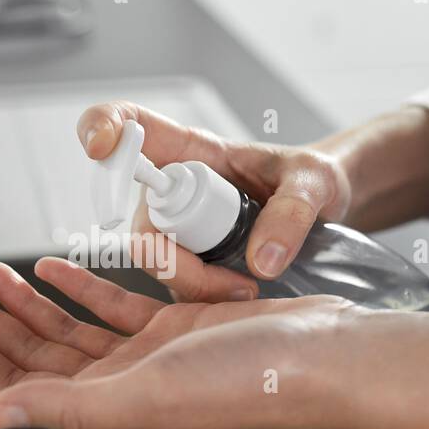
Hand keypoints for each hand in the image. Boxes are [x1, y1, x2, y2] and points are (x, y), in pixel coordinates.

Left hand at [0, 258, 356, 428]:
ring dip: (26, 300)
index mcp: (109, 407)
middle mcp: (123, 384)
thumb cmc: (246, 379)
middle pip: (37, 352)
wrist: (321, 353)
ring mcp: (149, 354)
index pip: (22, 382)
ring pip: (69, 327)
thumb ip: (68, 405)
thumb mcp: (146, 393)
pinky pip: (114, 304)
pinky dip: (80, 285)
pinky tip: (52, 267)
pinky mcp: (177, 325)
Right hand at [75, 102, 352, 301]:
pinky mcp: (188, 269)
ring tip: (250, 290)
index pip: (133, 125)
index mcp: (195, 152)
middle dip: (175, 261)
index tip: (101, 147)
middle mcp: (174, 191)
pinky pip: (178, 293)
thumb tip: (261, 261)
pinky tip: (243, 299)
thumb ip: (292, 213)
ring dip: (198, 288)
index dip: (104, 126)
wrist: (326, 215)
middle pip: (140, 227)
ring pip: (157, 266)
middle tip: (237, 281)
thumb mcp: (313, 183)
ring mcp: (177, 234)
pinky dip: (206, 302)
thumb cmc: (312, 181)